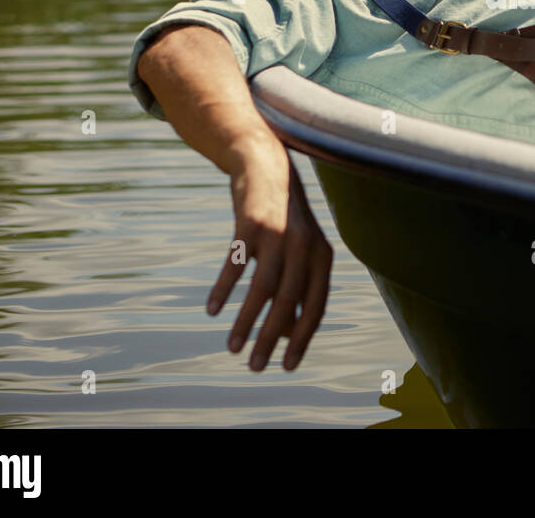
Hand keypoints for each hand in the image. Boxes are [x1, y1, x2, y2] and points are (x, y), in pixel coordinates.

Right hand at [207, 143, 333, 371]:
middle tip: (255, 368)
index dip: (302, 339)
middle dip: (271, 339)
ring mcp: (279, 233)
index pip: (316, 307)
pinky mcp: (251, 222)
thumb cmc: (284, 222)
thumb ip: (297, 290)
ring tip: (232, 348)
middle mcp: (306, 246)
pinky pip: (235, 263)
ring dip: (246, 322)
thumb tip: (285, 337)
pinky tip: (212, 310)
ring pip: (263, 287)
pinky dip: (224, 288)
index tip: (286, 367)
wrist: (265, 167)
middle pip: (290, 302)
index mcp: (323, 257)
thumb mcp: (299, 253)